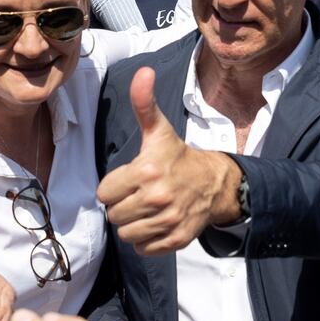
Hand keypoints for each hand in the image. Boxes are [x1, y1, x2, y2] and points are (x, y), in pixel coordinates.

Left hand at [96, 68, 239, 255]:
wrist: (214, 183)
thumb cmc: (178, 156)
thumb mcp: (159, 130)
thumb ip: (144, 103)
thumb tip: (143, 72)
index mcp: (146, 171)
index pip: (104, 193)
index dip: (114, 186)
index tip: (130, 179)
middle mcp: (157, 198)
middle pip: (114, 215)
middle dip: (122, 205)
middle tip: (138, 194)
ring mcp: (168, 221)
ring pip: (126, 234)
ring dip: (132, 224)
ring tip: (146, 209)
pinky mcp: (176, 239)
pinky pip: (143, 249)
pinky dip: (146, 240)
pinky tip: (156, 223)